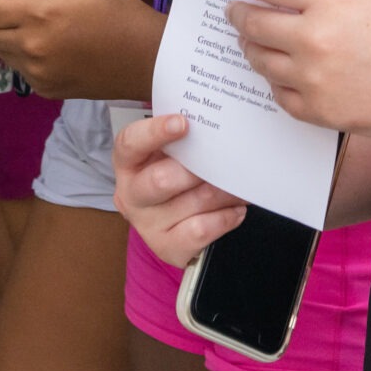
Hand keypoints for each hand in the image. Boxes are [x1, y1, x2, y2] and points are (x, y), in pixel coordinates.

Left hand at [0, 0, 163, 98]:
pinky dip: (20, 53)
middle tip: (0, 2)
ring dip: (1, 34)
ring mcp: (35, 71)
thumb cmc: (116, 11)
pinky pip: (17, 66)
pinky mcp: (43, 88)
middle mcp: (30, 45)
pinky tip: (46, 43)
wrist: (146, 58)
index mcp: (38, 13)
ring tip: (29, 22)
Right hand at [113, 114, 247, 267]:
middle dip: (199, 169)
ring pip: (192, 203)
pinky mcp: (166, 247)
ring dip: (224, 191)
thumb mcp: (168, 153)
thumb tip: (218, 123)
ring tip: (242, 181)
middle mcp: (131, 193)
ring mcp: (147, 224)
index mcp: (128, 162)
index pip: (130, 143)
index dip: (154, 132)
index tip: (183, 123)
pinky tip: (237, 209)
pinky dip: (225, 217)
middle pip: (161, 180)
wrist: (169, 225)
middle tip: (227, 158)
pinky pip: (200, 231)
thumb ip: (184, 139)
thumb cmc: (173, 173)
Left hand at [227, 0, 370, 141]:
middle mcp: (314, 39)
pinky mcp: (322, 113)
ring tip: (252, 42)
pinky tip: (281, 74)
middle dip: (239, 14)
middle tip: (234, 10)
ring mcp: (315, 80)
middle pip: (254, 24)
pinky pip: (282, 96)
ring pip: (261, 61)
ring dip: (253, 48)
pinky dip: (278, 83)